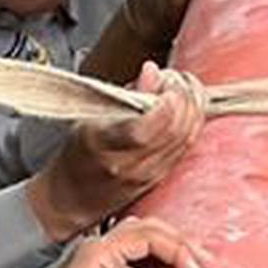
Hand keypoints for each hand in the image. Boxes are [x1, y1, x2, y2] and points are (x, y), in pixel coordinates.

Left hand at [0, 216, 212, 267]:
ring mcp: (100, 260)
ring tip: (198, 262)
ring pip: (146, 237)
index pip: (149, 236)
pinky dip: (162, 254)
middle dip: (183, 243)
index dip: (179, 251)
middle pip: (150, 229)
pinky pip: (139, 251)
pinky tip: (173, 267)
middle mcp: (99, 249)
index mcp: (97, 253)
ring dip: (174, 245)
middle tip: (208, 265)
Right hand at [28, 65, 207, 238]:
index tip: (167, 81)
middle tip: (175, 77)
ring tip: (183, 86)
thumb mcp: (89, 117)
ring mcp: (148, 175)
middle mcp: (129, 165)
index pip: (143, 131)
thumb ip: (124, 95)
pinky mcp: (161, 177)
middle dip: (183, 97)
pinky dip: (193, 121)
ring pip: (186, 139)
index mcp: (103, 146)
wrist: (74, 196)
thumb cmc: (79, 152)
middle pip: (173, 132)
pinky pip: (187, 147)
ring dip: (192, 106)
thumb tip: (152, 71)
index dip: (164, 106)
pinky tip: (189, 105)